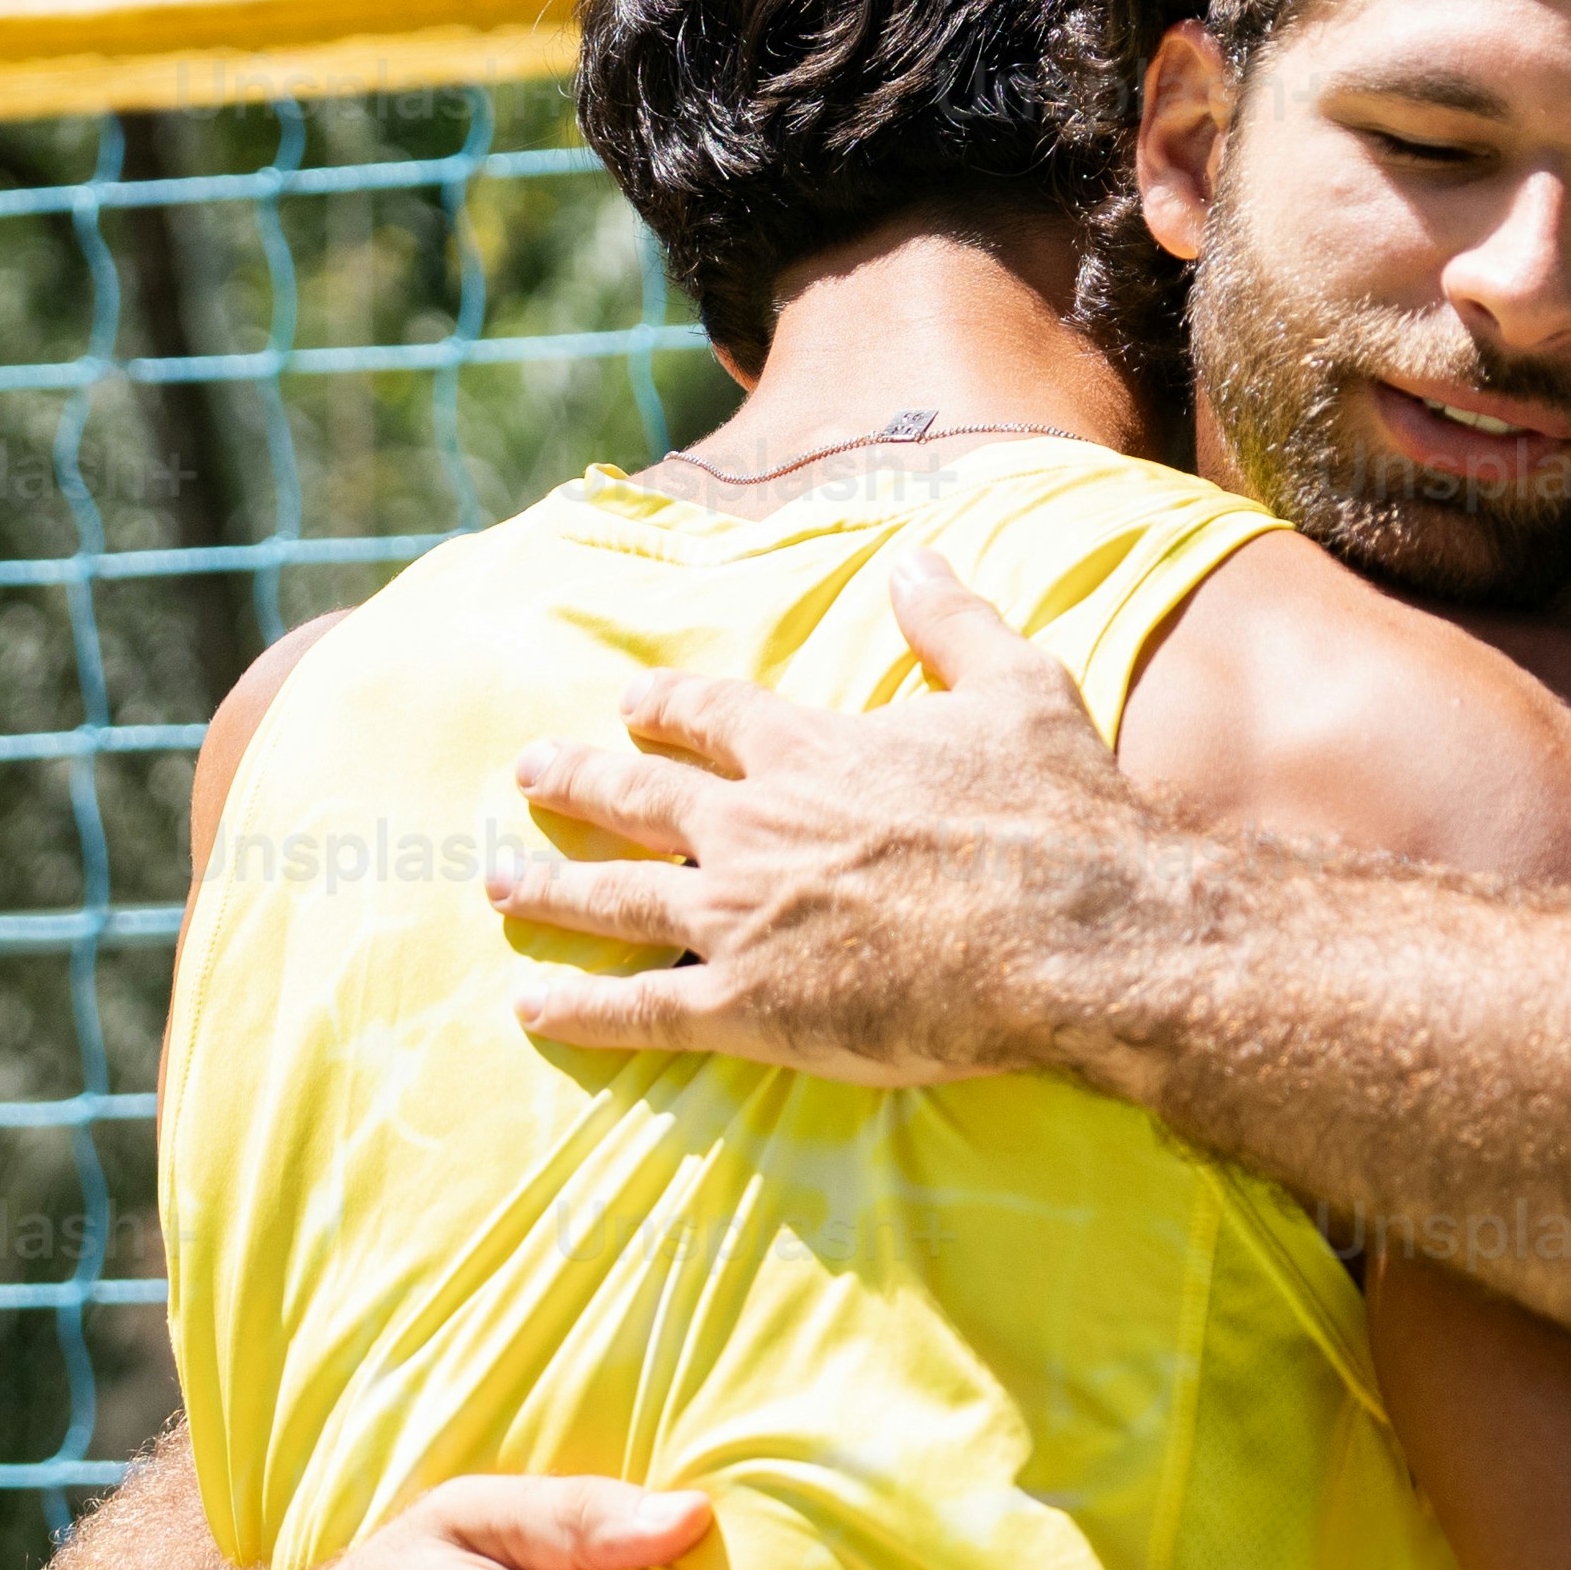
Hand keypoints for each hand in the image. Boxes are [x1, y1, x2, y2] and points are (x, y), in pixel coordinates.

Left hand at [493, 540, 1186, 1087]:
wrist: (1071, 934)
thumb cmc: (1054, 814)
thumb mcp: (1019, 687)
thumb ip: (954, 624)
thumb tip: (916, 560)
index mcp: (813, 751)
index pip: (714, 717)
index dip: (668, 706)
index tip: (631, 700)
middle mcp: (755, 826)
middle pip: (638, 797)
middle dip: (579, 780)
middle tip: (528, 772)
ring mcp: (741, 917)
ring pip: (616, 898)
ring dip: (551, 888)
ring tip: (499, 883)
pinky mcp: (750, 1005)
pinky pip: (641, 1008)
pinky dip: (580, 1009)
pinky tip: (529, 1008)